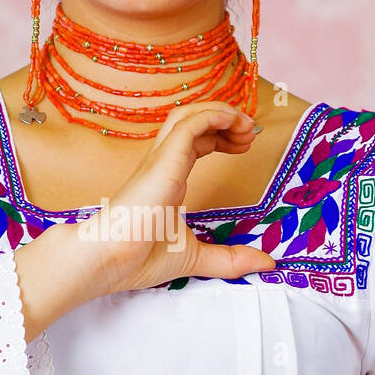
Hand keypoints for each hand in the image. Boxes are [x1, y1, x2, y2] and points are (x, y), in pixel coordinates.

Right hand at [82, 100, 279, 292]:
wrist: (108, 259)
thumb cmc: (139, 257)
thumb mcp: (196, 258)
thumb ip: (230, 259)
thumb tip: (266, 263)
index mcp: (167, 179)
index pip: (195, 142)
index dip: (221, 136)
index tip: (244, 145)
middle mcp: (162, 163)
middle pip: (193, 121)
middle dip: (226, 120)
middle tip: (250, 132)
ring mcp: (160, 160)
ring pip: (187, 115)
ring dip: (220, 111)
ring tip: (245, 124)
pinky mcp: (162, 161)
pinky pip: (188, 125)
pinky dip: (213, 116)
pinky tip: (233, 121)